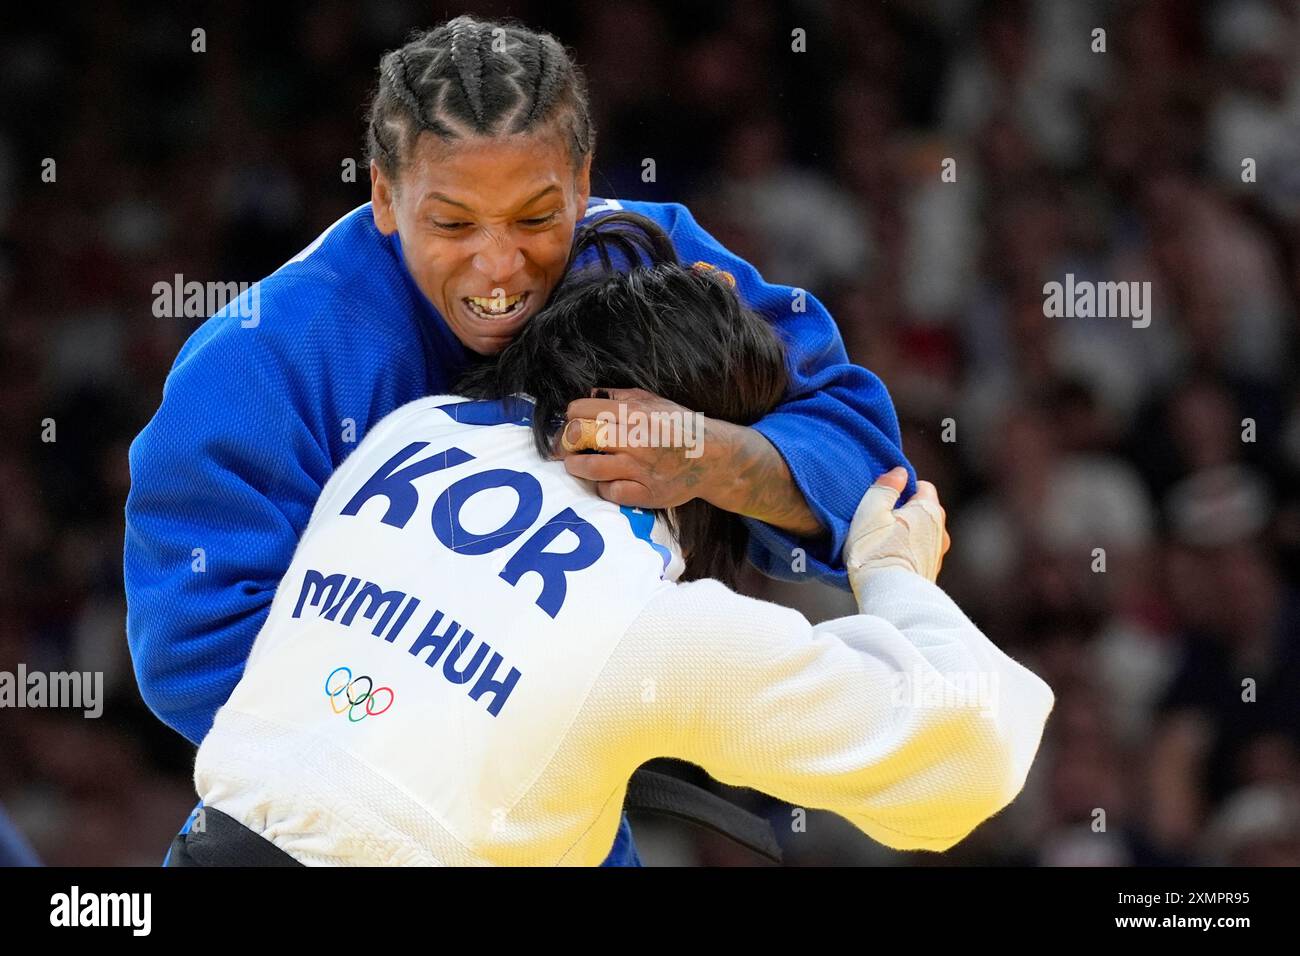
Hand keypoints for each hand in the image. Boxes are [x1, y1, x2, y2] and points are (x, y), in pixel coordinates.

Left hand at [557, 388, 710, 507]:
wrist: (713, 456)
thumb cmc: (679, 426)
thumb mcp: (653, 401)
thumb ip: (620, 396)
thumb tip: (588, 394)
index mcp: (634, 412)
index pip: (580, 410)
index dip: (571, 417)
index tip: (572, 423)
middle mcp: (635, 438)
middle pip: (579, 435)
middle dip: (567, 441)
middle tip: (568, 446)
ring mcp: (640, 468)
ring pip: (589, 466)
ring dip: (576, 465)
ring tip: (577, 464)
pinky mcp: (646, 492)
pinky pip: (610, 491)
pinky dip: (603, 487)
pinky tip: (606, 481)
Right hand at [844, 467, 950, 583]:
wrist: (890, 597)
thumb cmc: (877, 551)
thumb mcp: (871, 511)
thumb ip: (885, 487)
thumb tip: (898, 472)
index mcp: (929, 510)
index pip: (923, 486)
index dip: (903, 488)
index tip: (885, 498)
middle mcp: (940, 532)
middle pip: (924, 511)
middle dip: (905, 512)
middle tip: (880, 521)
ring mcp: (937, 556)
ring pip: (922, 534)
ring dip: (906, 535)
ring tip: (882, 544)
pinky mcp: (930, 575)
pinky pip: (918, 555)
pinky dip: (907, 554)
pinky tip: (888, 561)